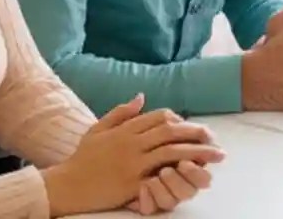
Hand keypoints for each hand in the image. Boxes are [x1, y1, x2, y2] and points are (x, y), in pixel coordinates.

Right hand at [41, 95, 224, 216]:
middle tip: (214, 137)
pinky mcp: (133, 184)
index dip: (179, 120)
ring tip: (215, 154)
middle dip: (196, 133)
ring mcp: (133, 163)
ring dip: (197, 152)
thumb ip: (121, 112)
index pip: (160, 117)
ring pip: (171, 152)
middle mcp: (131, 143)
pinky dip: (179, 173)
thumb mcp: (98, 128)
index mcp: (125, 129)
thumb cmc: (83, 158)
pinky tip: (193, 174)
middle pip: (170, 132)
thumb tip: (141, 96)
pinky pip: (161, 175)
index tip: (191, 127)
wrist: (67, 185)